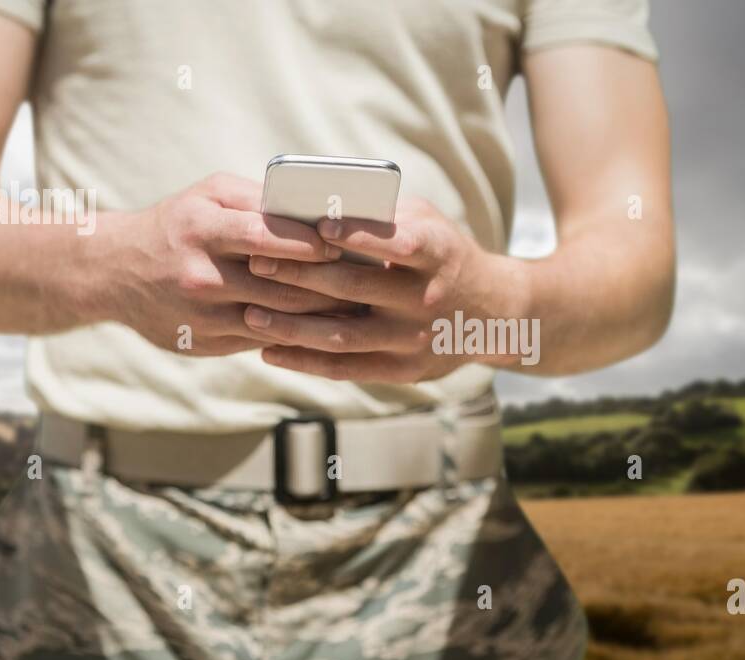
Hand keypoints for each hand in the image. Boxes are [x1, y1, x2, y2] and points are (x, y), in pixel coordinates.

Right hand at [98, 173, 365, 355]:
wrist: (114, 274)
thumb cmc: (176, 224)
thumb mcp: (207, 196)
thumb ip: (258, 200)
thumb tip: (315, 208)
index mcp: (203, 230)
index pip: (266, 238)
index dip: (310, 244)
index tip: (346, 245)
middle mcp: (202, 275)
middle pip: (280, 286)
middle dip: (330, 285)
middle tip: (373, 281)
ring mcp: (204, 315)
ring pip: (278, 320)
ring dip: (323, 315)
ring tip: (364, 306)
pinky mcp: (207, 343)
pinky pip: (263, 340)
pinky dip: (298, 335)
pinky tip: (329, 328)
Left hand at [242, 197, 531, 382]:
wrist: (494, 314)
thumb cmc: (446, 255)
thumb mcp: (429, 224)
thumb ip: (382, 214)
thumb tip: (317, 203)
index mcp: (437, 254)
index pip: (396, 243)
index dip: (357, 234)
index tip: (317, 225)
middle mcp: (425, 299)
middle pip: (355, 288)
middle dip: (301, 274)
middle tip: (256, 260)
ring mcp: (413, 339)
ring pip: (343, 335)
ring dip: (292, 326)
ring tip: (250, 313)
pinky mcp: (402, 370)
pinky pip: (347, 368)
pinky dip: (305, 361)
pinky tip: (269, 350)